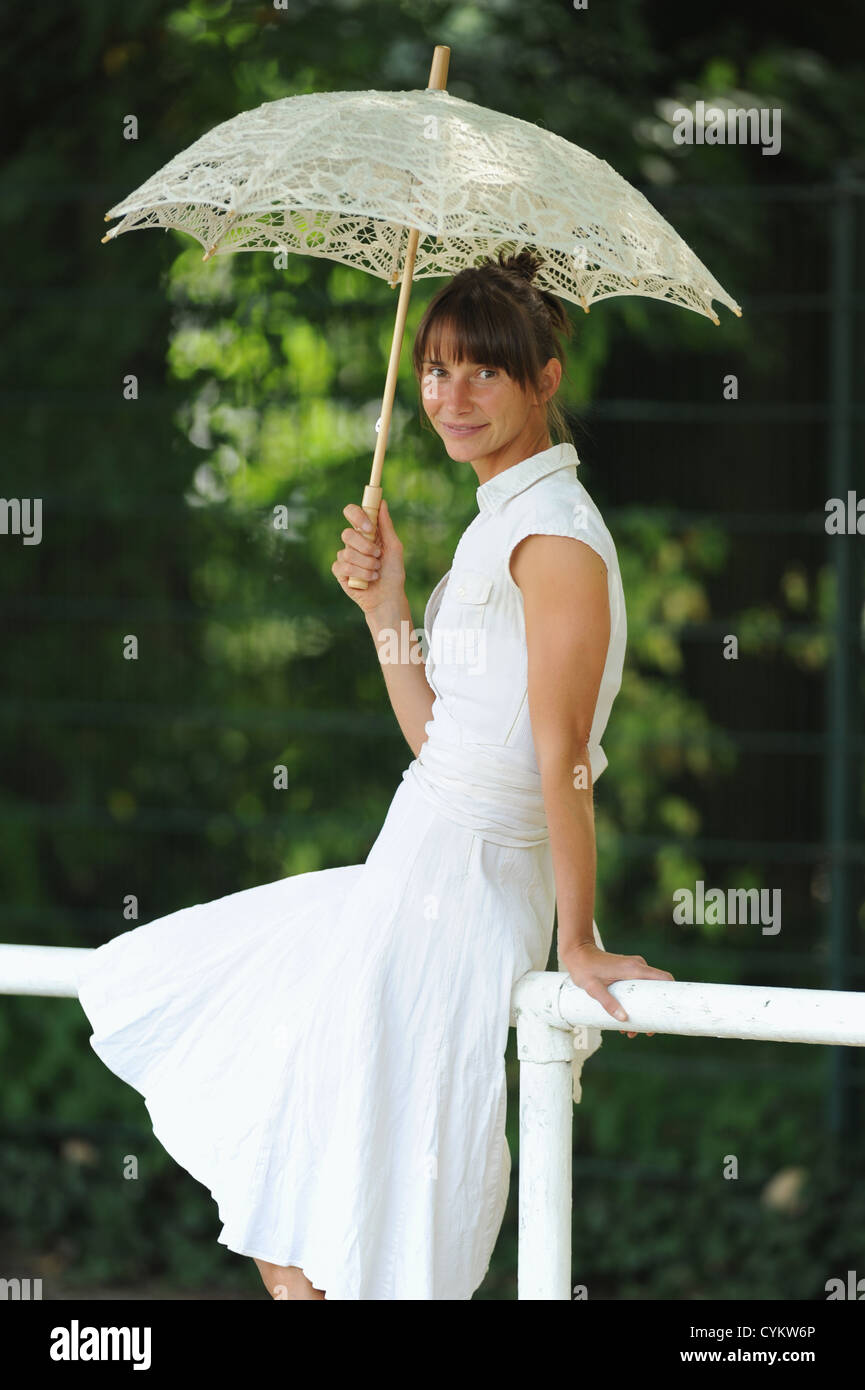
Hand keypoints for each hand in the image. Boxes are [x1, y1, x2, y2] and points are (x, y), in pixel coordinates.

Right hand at [332, 497, 405, 613]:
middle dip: (365, 547)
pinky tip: (369, 579)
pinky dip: (360, 573)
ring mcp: (345, 557)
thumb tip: (382, 502)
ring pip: (347, 552)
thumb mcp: (394, 547)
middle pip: (347, 533)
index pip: (351, 512)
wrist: (389, 597)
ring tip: (376, 570)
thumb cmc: (393, 572)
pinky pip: (343, 566)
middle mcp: (353, 542)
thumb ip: (386, 525)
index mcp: (365, 532)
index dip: (357, 517)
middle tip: (378, 556)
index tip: (369, 528)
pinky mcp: (340, 572)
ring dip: (367, 564)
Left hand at [561, 941, 674, 1038]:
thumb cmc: (584, 968)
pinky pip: (640, 986)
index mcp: (634, 969)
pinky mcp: (628, 970)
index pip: (664, 979)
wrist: (578, 952)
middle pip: (657, 989)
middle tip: (645, 1031)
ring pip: (648, 990)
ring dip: (644, 1009)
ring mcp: (634, 967)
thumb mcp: (593, 988)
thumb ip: (608, 1002)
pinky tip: (625, 1018)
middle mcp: (638, 966)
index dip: (671, 995)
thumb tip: (624, 1019)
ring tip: (630, 1031)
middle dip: (654, 1011)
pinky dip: (637, 1002)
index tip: (667, 1015)